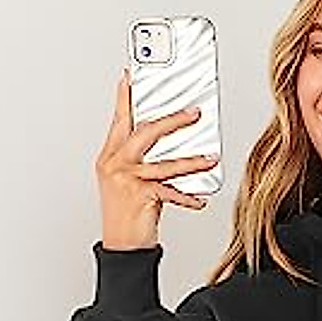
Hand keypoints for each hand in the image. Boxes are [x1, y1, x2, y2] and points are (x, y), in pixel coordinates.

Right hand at [94, 68, 220, 249]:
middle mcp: (115, 163)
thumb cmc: (126, 213)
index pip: (120, 119)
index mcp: (110, 155)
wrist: (121, 245)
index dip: (126, 96)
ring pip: (164, 163)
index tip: (132, 75)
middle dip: (172, 120)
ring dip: (191, 161)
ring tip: (210, 158)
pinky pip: (171, 192)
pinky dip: (188, 197)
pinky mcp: (140, 197)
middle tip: (194, 113)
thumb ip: (140, 159)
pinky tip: (200, 199)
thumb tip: (169, 144)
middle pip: (146, 132)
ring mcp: (126, 180)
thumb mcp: (126, 180)